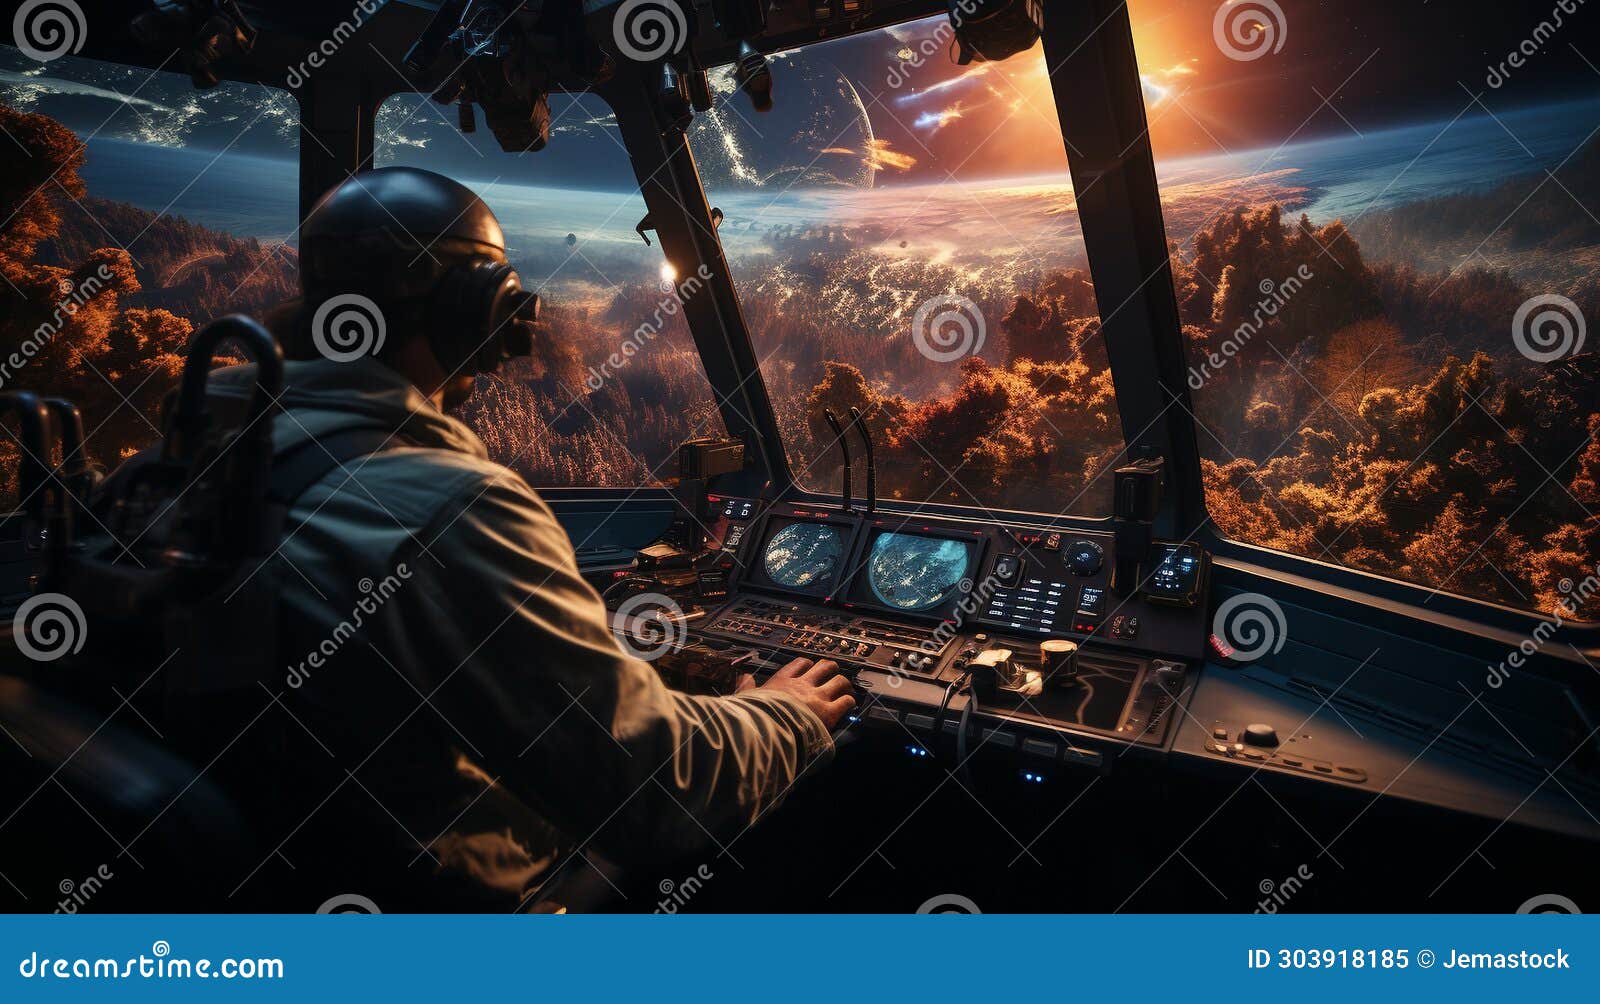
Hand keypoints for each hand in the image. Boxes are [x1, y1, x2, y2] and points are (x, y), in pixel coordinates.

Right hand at [738, 658, 855, 730]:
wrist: (767, 732)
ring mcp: (817, 697)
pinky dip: (849, 702)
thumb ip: (746, 686)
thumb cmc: (754, 717)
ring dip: (844, 684)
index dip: (808, 665)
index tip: (811, 669)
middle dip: (831, 670)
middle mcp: (803, 685)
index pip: (800, 663)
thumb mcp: (745, 698)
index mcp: (783, 680)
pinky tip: (849, 705)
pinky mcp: (829, 712)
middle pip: (824, 667)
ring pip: (839, 681)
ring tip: (846, 690)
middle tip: (833, 676)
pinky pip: (846, 701)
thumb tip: (743, 676)